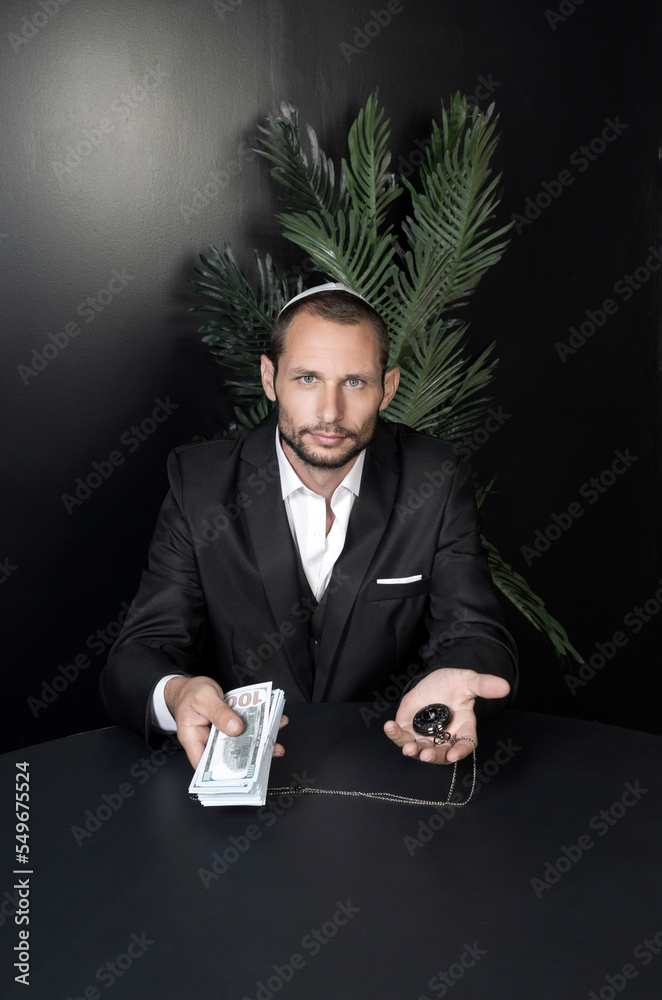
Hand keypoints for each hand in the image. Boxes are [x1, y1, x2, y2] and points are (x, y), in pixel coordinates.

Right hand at [164, 675, 287, 768]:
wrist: (190, 685)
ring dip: (257, 741)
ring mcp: (218, 736)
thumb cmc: (190, 692)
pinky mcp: (228, 727)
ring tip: (275, 739)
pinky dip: (256, 727)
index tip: (242, 772)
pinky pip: (242, 731)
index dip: (222, 772)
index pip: (204, 765)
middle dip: (248, 756)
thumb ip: (219, 712)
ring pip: (238, 744)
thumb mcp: (204, 698)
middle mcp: (206, 742)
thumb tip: (236, 728)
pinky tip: (271, 723)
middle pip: (226, 756)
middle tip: (268, 751)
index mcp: (193, 739)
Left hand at [383, 668, 509, 764]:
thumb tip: (504, 685)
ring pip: (420, 749)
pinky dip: (395, 734)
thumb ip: (483, 684)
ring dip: (413, 750)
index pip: (465, 744)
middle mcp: (445, 737)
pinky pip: (402, 737)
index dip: (461, 751)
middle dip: (434, 756)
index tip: (454, 756)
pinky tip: (389, 727)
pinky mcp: (410, 730)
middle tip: (426, 755)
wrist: (433, 681)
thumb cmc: (453, 684)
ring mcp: (426, 736)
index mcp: (463, 728)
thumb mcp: (467, 680)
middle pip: (441, 753)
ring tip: (407, 747)